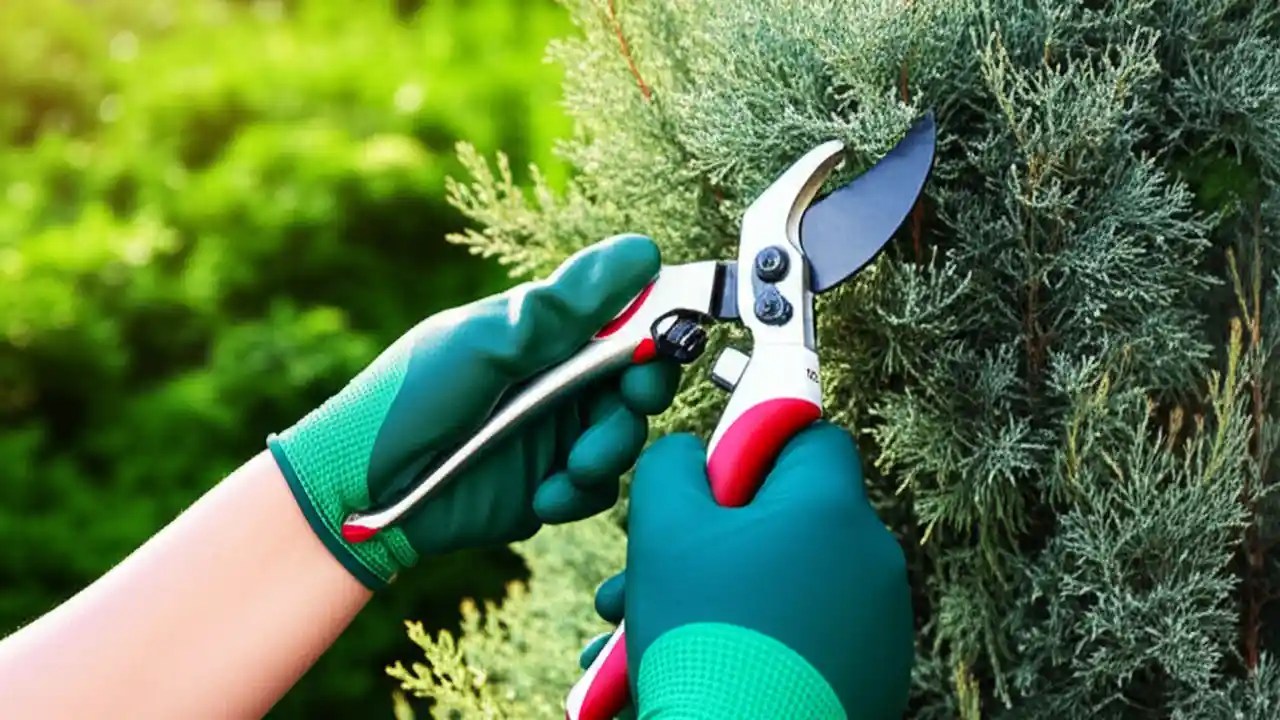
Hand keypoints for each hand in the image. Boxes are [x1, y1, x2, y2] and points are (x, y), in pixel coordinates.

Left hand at [268, 234, 680, 588]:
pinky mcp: (550, 485)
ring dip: (610, 449)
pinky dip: (581, 492)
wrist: (354, 494)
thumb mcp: (486, 345)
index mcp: (543, 329)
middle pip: (639, 375)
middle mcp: (557, 376)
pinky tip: (544, 498)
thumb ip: (563, 307)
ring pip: (625, 434)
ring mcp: (555, 432)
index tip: (660, 342)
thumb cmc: (407, 401)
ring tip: (573, 466)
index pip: (624, 313)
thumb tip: (640, 251)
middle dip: (642, 392)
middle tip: (631, 402)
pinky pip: (598, 489)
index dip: (654, 326)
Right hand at [580, 422, 912, 718]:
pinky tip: (683, 668)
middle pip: (784, 518)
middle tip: (648, 572)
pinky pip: (801, 637)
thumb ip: (672, 467)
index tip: (706, 480)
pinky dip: (748, 641)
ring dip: (713, 596)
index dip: (751, 445)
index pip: (808, 436)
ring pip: (781, 584)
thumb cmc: (706, 638)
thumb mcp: (663, 531)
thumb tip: (690, 454)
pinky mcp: (872, 676)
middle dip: (708, 538)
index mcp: (832, 508)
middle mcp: (870, 559)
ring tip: (636, 634)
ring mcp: (878, 625)